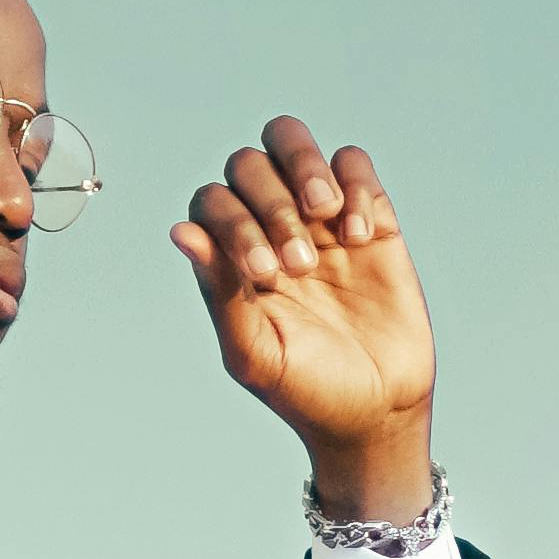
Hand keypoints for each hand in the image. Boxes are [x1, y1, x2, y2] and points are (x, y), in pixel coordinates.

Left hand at [171, 112, 437, 514]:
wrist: (375, 413)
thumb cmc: (305, 391)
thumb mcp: (254, 353)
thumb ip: (218, 291)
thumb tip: (182, 231)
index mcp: (232, 259)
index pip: (212, 200)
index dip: (232, 222)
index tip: (266, 275)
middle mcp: (270, 228)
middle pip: (249, 162)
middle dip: (270, 201)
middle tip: (299, 265)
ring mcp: (320, 220)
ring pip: (294, 145)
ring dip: (305, 168)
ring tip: (326, 216)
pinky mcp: (371, 219)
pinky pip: (354, 165)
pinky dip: (354, 184)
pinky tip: (360, 235)